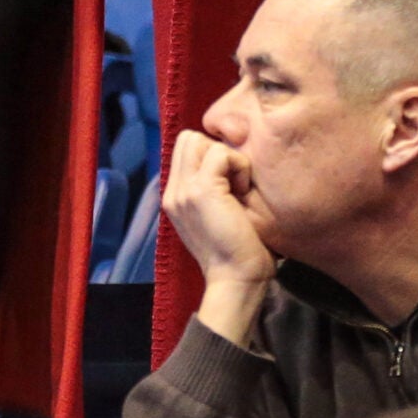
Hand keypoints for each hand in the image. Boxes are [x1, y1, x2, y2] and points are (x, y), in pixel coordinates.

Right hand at [163, 129, 275, 342]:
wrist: (236, 279)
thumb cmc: (239, 250)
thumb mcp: (217, 213)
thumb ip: (214, 188)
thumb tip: (229, 161)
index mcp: (175, 197)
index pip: (185, 148)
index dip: (211, 154)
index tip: (230, 182)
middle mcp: (173, 191)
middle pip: (189, 138)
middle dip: (216, 150)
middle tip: (233, 181)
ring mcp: (183, 190)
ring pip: (201, 140)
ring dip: (227, 157)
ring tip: (238, 188)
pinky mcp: (200, 190)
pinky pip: (221, 153)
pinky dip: (238, 166)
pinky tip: (244, 193)